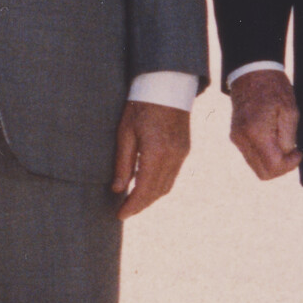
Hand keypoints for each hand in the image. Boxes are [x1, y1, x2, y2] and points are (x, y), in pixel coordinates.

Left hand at [112, 102, 192, 217]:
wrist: (166, 87)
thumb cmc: (140, 106)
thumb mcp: (125, 133)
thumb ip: (122, 163)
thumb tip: (118, 189)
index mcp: (156, 153)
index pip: (144, 189)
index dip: (132, 205)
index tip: (120, 215)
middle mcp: (173, 157)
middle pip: (158, 192)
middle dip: (141, 205)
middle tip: (124, 211)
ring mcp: (182, 154)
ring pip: (167, 186)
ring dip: (151, 197)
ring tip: (134, 201)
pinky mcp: (184, 150)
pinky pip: (173, 175)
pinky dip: (159, 186)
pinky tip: (147, 185)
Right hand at [227, 68, 301, 180]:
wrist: (252, 73)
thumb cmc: (273, 88)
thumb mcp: (290, 111)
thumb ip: (288, 138)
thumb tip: (286, 156)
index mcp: (256, 133)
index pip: (273, 167)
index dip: (289, 165)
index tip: (298, 152)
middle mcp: (242, 139)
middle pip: (263, 173)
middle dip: (281, 167)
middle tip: (293, 151)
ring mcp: (237, 138)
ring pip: (256, 167)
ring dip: (273, 161)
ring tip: (284, 143)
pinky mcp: (236, 136)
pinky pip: (251, 156)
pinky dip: (265, 155)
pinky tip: (274, 140)